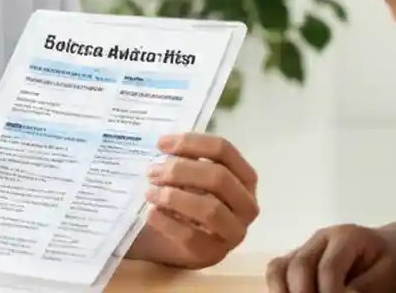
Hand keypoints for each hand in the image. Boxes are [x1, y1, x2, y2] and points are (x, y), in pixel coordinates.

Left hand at [131, 133, 259, 268]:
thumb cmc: (183, 199)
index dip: (190, 142)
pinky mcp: (212, 254)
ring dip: (174, 197)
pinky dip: (167, 222)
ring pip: (210, 209)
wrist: (168, 240)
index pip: (224, 150)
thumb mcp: (188, 175)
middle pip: (218, 178)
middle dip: (181, 170)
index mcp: (244, 178)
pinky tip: (151, 213)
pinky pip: (191, 237)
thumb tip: (166, 145)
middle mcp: (246, 205)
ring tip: (149, 192)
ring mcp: (233, 232)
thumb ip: (184, 159)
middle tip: (152, 172)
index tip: (161, 144)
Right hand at [265, 221, 395, 292]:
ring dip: (281, 292)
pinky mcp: (298, 259)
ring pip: (279, 267)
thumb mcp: (387, 277)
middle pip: (299, 266)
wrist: (393, 250)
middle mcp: (320, 238)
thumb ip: (364, 288)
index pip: (328, 269)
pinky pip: (278, 272)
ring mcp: (306, 247)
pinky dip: (278, 288)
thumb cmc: (394, 264)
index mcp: (346, 236)